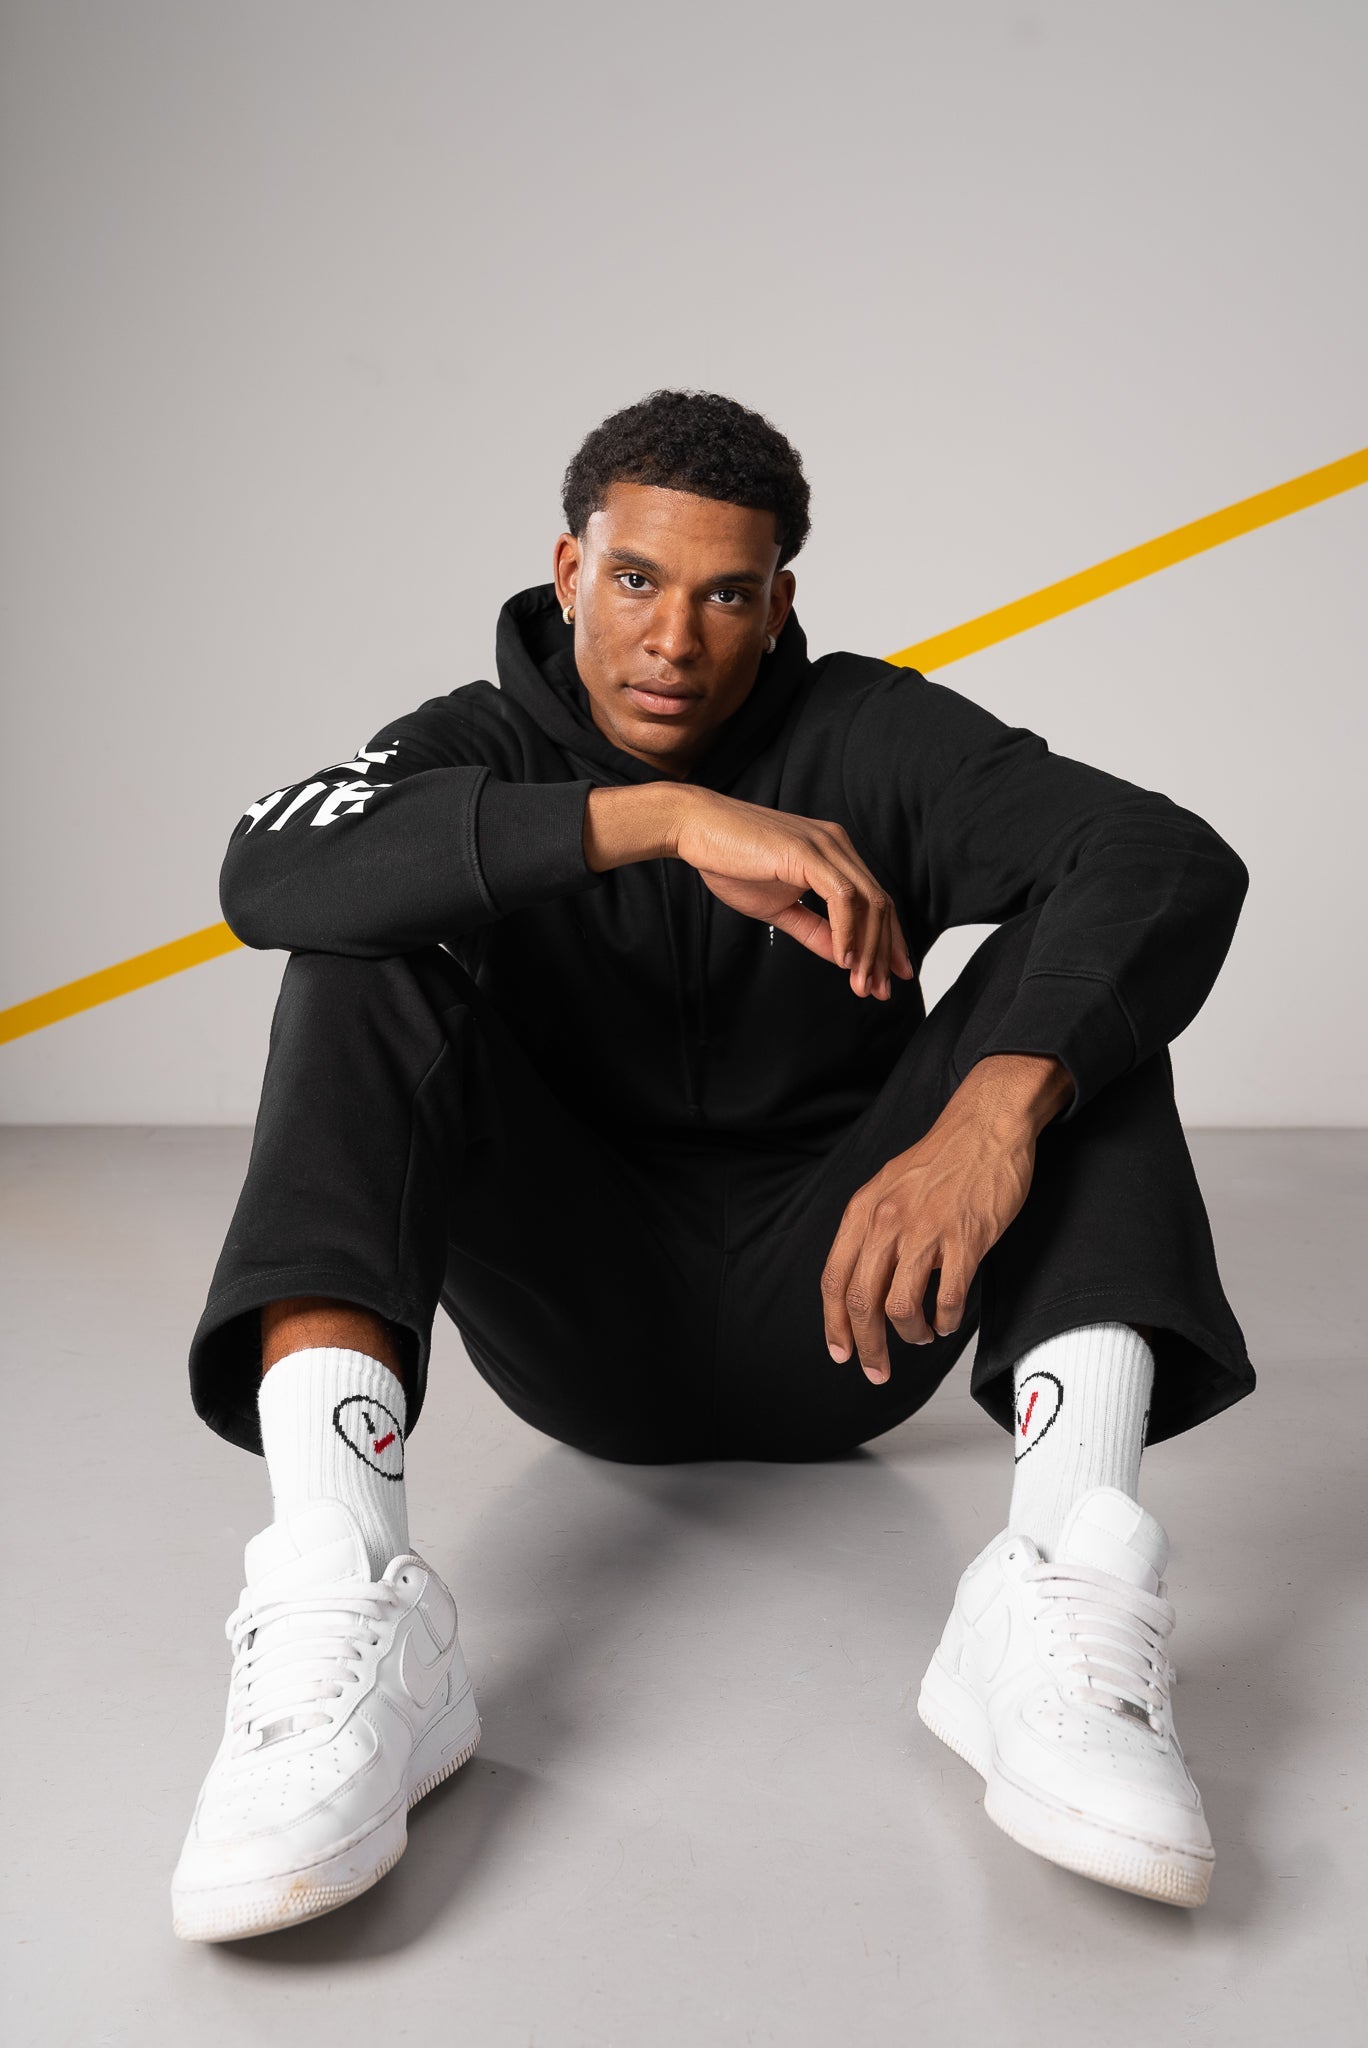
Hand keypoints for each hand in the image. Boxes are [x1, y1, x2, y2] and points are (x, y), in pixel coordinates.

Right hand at [673, 787, 914, 1000]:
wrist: (696, 829)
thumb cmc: (731, 862)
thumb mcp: (779, 908)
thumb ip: (814, 930)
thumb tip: (844, 958)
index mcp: (834, 854)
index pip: (875, 901)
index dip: (886, 942)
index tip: (886, 978)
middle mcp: (838, 845)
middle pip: (880, 904)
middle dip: (884, 953)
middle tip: (880, 991)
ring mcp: (825, 846)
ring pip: (868, 902)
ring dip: (868, 949)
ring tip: (862, 983)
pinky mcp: (807, 853)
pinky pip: (841, 897)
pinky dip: (847, 931)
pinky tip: (843, 958)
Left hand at [821, 1054, 1072, 1380]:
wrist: (987, 1126)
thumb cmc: (942, 1159)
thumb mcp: (889, 1187)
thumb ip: (874, 1230)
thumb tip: (865, 1282)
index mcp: (864, 1210)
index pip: (835, 1279)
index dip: (834, 1324)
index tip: (840, 1352)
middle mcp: (888, 1222)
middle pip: (862, 1301)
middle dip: (867, 1346)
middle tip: (877, 1370)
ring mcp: (927, 1231)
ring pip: (900, 1306)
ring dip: (909, 1334)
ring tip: (921, 1335)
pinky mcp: (966, 1239)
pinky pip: (948, 1297)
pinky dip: (946, 1321)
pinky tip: (948, 1321)